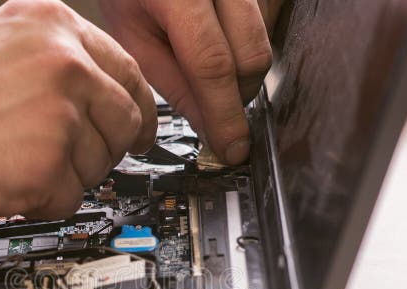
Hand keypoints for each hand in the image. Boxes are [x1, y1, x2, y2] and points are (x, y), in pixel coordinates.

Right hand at [0, 0, 156, 219]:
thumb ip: (51, 56)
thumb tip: (101, 86)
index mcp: (51, 25)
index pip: (130, 71)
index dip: (138, 108)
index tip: (140, 129)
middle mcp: (63, 63)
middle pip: (127, 122)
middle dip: (106, 148)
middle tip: (69, 158)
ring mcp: (58, 117)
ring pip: (102, 166)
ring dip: (68, 175)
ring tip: (12, 161)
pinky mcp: (46, 170)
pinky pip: (72, 200)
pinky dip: (44, 202)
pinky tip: (4, 181)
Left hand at [99, 0, 283, 164]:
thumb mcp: (133, 35)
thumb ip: (171, 83)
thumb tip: (208, 129)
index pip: (212, 65)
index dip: (224, 114)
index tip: (232, 148)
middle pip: (252, 57)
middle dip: (239, 95)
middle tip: (216, 106)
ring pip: (267, 41)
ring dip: (244, 67)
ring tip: (207, 55)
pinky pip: (273, 21)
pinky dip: (252, 41)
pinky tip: (224, 34)